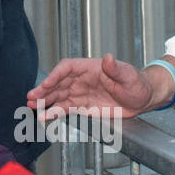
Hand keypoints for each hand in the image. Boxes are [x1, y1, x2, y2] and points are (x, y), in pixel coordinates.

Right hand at [28, 53, 151, 118]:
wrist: (142, 99)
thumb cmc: (137, 83)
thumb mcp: (129, 75)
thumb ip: (116, 69)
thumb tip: (108, 58)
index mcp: (90, 68)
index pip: (67, 68)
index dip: (55, 75)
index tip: (47, 83)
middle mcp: (81, 80)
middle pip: (58, 83)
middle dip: (44, 90)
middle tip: (31, 97)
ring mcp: (80, 93)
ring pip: (58, 96)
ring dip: (45, 101)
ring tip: (32, 107)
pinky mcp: (82, 106)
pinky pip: (65, 108)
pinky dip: (54, 112)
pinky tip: (45, 116)